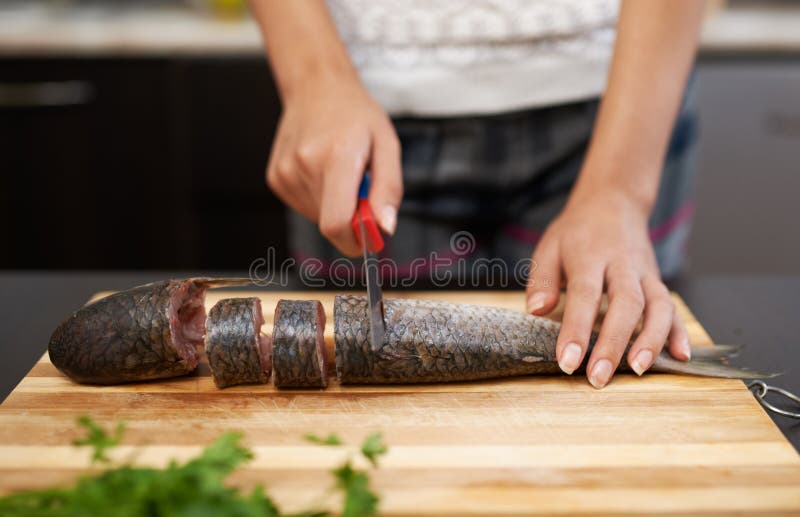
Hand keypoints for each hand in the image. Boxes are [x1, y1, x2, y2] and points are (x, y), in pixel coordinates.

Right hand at [266, 75, 401, 255]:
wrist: (317, 88)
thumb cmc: (356, 116)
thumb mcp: (387, 146)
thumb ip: (389, 189)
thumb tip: (385, 228)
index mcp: (336, 157)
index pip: (336, 224)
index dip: (355, 241)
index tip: (369, 239)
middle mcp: (305, 165)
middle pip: (329, 223)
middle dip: (351, 218)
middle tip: (360, 188)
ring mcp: (285, 172)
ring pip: (317, 217)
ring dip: (334, 206)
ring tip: (339, 172)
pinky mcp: (275, 177)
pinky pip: (303, 206)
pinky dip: (318, 198)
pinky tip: (321, 170)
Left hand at [525, 186, 690, 387]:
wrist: (613, 202)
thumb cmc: (576, 232)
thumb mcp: (549, 246)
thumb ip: (542, 280)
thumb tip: (536, 312)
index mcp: (589, 255)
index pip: (585, 294)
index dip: (577, 330)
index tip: (568, 361)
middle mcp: (622, 263)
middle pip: (625, 303)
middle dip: (615, 343)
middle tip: (600, 376)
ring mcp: (645, 272)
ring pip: (658, 305)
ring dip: (651, 339)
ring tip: (640, 370)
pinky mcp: (658, 280)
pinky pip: (673, 307)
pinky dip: (679, 332)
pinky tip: (680, 357)